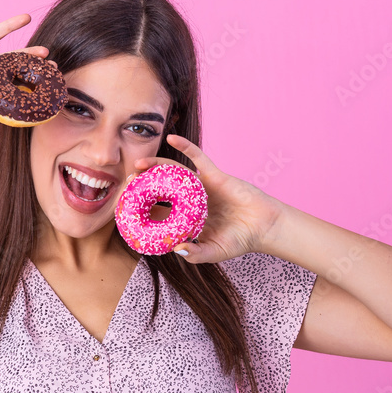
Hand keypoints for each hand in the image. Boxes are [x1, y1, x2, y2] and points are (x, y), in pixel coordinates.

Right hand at [0, 13, 56, 126]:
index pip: (15, 100)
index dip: (32, 98)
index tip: (49, 97)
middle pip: (17, 79)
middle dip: (36, 77)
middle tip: (55, 74)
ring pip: (10, 58)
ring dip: (28, 55)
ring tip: (46, 53)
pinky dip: (9, 26)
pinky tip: (25, 19)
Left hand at [129, 133, 284, 262]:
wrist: (264, 226)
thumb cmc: (241, 240)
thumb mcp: (215, 252)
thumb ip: (197, 254)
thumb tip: (177, 250)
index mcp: (187, 218)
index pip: (159, 212)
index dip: (143, 210)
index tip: (126, 209)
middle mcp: (191, 201)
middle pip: (161, 190)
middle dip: (143, 186)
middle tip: (126, 184)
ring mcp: (201, 186)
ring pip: (173, 172)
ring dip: (155, 166)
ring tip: (138, 165)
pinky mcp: (214, 174)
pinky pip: (198, 157)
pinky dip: (185, 146)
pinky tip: (173, 138)